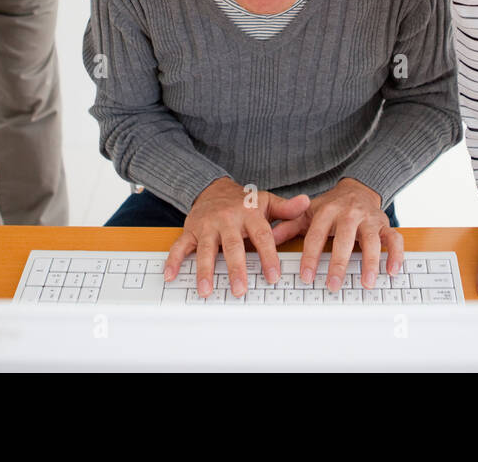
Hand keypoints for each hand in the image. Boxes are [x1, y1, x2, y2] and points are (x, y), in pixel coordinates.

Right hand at [164, 178, 308, 296]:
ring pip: (206, 250)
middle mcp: (227, 220)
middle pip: (232, 246)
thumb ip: (286, 208)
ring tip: (206, 290)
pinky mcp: (190, 230)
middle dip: (236, 269)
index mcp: (248, 214)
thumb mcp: (266, 201)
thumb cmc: (243, 201)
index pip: (261, 236)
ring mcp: (207, 226)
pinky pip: (180, 246)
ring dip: (205, 271)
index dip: (268, 256)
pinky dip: (174, 261)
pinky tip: (171, 276)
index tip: (273, 276)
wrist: (212, 187)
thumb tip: (306, 203)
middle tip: (240, 289)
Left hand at [270, 178, 402, 290]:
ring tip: (366, 282)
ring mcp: (369, 219)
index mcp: (328, 211)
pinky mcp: (385, 224)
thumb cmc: (331, 207)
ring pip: (373, 240)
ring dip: (371, 262)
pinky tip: (392, 271)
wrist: (357, 188)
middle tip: (333, 285)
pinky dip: (396, 255)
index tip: (306, 276)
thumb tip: (267, 240)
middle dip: (339, 264)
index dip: (310, 256)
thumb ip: (288, 226)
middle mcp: (350, 214)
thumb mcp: (308, 213)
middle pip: (345, 239)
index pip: (316, 235)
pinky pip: (395, 239)